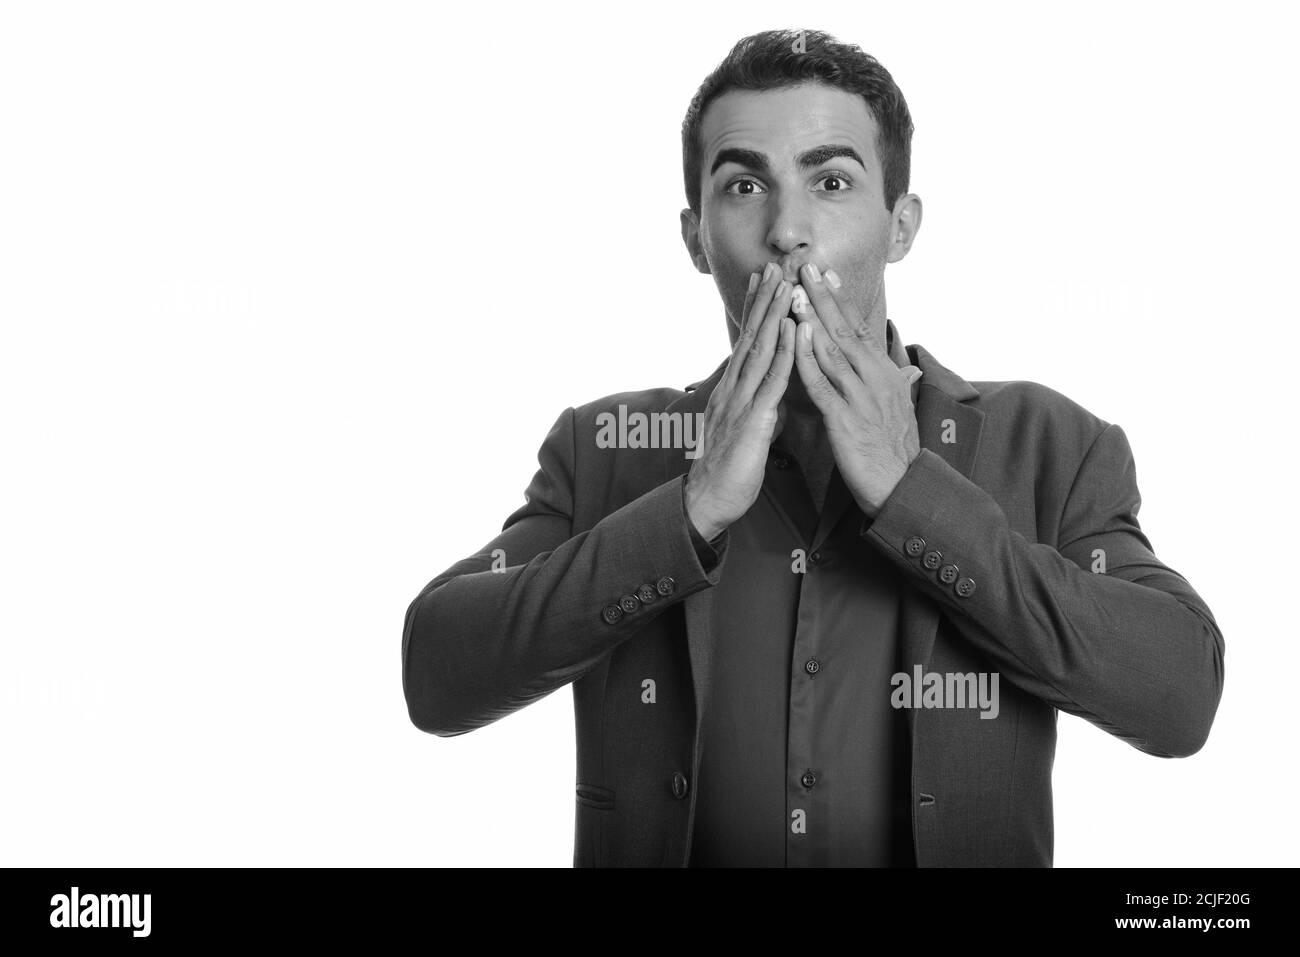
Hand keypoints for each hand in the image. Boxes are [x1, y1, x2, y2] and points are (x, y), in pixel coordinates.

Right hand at [684, 262, 796, 539]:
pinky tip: (791, 330)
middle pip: (751, 336)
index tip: (766, 281)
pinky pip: (770, 381)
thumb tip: (774, 403)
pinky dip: (782, 353)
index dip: (756, 310)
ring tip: (784, 284)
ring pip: (760, 349)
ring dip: (773, 314)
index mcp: (734, 391)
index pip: (747, 342)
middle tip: (775, 266)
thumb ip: (761, 413)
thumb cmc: (729, 471)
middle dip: (764, 300)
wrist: (708, 501)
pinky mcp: (752, 420)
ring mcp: (741, 402)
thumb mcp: (748, 434)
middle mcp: (734, 389)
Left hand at [791, 263, 921, 519]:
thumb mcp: (901, 410)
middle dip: (822, 297)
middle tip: (803, 267)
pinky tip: (795, 339)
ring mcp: (860, 398)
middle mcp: (875, 378)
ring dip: (810, 319)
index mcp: (885, 374)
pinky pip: (821, 384)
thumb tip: (908, 369)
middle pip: (844, 330)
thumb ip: (899, 385)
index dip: (839, 300)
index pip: (858, 328)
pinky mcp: (844, 419)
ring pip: (831, 351)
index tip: (823, 273)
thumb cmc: (896, 450)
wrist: (902, 486)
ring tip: (793, 292)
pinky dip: (807, 359)